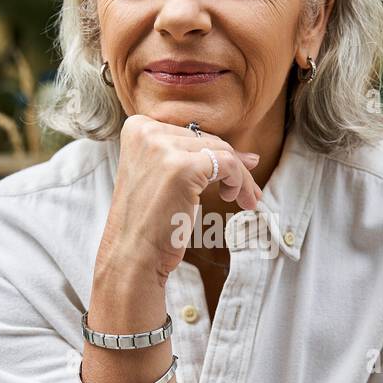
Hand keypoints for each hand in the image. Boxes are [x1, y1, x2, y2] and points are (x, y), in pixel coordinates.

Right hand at [96, 114, 261, 283]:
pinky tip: (236, 199)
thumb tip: (250, 156)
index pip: (190, 133)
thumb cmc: (149, 222)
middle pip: (207, 140)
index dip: (213, 153)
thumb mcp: (165, 178)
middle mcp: (146, 132)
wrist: (132, 255)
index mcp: (137, 128)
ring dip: (240, 177)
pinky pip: (228, 164)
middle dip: (231, 165)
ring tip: (245, 198)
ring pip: (222, 151)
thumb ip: (197, 158)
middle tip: (246, 191)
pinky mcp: (182, 167)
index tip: (231, 174)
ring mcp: (162, 148)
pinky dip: (240, 182)